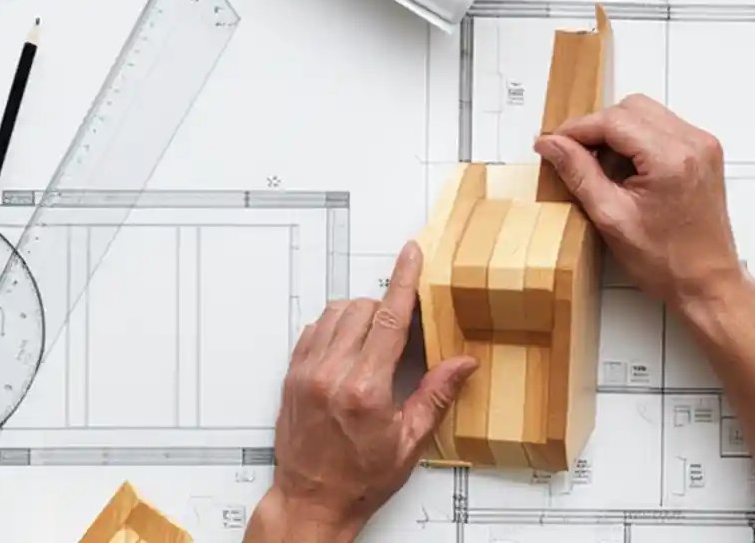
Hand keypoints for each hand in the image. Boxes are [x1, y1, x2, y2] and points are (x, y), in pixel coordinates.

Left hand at [245, 242, 478, 541]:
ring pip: (335, 314)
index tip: (410, 255)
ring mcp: (307, 373)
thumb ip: (436, 395)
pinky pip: (313, 331)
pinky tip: (348, 349)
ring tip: (375, 342)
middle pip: (363, 310)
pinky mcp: (292, 376)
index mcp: (365, 390)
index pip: (389, 319)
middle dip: (387, 309)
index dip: (403, 281)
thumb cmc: (359, 479)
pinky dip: (333, 329)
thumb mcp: (410, 443)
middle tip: (403, 329)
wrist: (312, 500)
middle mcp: (331, 375)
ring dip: (359, 316)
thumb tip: (462, 362)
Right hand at [533, 93, 744, 308]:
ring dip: (617, 134)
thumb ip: (578, 172)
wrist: (706, 282)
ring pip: (646, 114)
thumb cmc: (664, 261)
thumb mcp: (610, 217)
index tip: (552, 144)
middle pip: (631, 108)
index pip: (613, 120)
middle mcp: (693, 143)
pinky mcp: (703, 153)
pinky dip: (636, 141)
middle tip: (576, 158)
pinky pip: (661, 128)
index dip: (577, 129)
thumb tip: (550, 144)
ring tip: (602, 169)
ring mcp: (702, 145)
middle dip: (598, 128)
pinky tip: (626, 172)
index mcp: (671, 159)